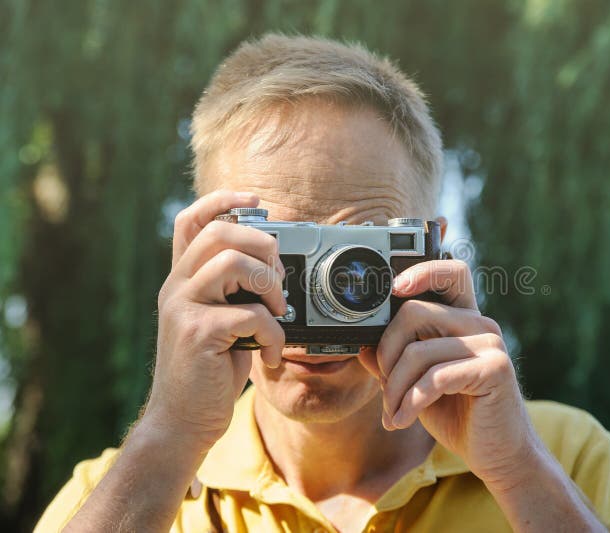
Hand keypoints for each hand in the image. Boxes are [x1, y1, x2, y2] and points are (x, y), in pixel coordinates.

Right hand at [144, 190, 285, 453]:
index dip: (222, 200)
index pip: (191, 220)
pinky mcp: (198, 334)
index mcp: (183, 280)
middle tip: (279, 281)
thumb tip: (277, 267)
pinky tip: (272, 356)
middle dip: (264, 246)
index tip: (256, 201)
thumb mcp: (220, 322)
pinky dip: (275, 335)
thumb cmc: (210, 371)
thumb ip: (235, 292)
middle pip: (220, 232)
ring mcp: (183, 308)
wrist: (183, 421)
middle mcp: (177, 287)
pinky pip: (252, 314)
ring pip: (235, 263)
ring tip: (279, 315)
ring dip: (271, 286)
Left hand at [359, 260, 538, 484]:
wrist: (497, 455)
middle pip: (414, 312)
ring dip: (393, 388)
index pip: (449, 272)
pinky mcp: (494, 368)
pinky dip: (410, 402)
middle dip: (386, 352)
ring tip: (391, 413)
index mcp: (464, 320)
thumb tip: (362, 346)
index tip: (392, 288)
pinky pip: (435, 377)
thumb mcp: (417, 386)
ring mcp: (490, 344)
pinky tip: (402, 420)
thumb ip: (395, 363)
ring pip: (418, 350)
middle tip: (383, 385)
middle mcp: (480, 324)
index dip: (421, 271)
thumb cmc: (459, 417)